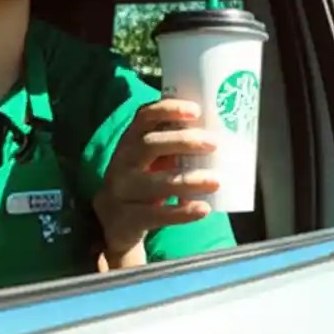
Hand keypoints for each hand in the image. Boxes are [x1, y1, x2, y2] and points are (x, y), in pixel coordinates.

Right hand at [93, 99, 219, 271]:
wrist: (113, 223)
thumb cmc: (143, 182)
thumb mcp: (150, 160)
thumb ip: (174, 148)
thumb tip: (220, 138)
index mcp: (130, 141)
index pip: (144, 116)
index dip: (168, 110)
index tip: (196, 111)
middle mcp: (122, 162)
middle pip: (149, 145)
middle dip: (183, 141)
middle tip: (214, 143)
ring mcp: (121, 191)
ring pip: (155, 183)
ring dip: (188, 181)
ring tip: (216, 181)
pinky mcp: (126, 219)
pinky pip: (156, 214)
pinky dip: (181, 213)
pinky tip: (203, 209)